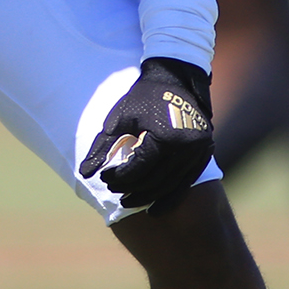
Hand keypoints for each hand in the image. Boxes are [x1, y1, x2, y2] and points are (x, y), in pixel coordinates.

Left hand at [79, 57, 212, 214]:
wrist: (176, 78)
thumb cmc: (143, 97)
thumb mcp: (119, 118)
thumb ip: (102, 146)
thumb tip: (84, 173)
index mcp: (163, 136)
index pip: (138, 167)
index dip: (119, 177)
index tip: (105, 178)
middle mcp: (185, 147)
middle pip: (155, 180)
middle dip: (132, 190)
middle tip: (115, 194)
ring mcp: (198, 151)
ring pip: (171, 185)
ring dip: (149, 197)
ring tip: (130, 202)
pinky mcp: (204, 154)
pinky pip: (187, 183)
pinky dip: (171, 198)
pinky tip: (155, 209)